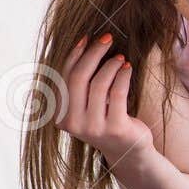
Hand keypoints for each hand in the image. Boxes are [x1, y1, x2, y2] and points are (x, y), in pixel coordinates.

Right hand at [56, 34, 153, 157]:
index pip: (63, 77)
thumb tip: (85, 45)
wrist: (128, 150)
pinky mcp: (115, 128)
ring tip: (121, 57)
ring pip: (99, 84)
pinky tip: (128, 68)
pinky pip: (118, 93)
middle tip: (107, 38)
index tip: (87, 37)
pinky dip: (123, 76)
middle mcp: (71, 122)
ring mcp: (92, 127)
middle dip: (93, 53)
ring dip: (111, 65)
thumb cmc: (108, 119)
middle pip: (79, 78)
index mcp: (60, 114)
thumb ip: (82, 83)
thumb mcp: (89, 103)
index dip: (75, 55)